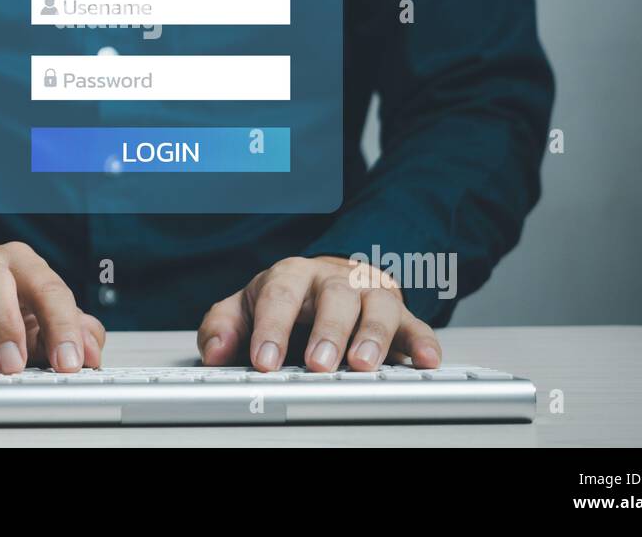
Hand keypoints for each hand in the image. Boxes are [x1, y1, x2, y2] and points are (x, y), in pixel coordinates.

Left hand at [197, 256, 441, 372]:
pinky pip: (415, 324)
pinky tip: (426, 361)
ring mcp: (368, 294)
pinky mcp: (399, 313)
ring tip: (363, 365)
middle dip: (327, 331)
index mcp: (290, 275)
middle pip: (334, 297)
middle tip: (317, 363)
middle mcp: (332, 280)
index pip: (279, 295)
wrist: (326, 279)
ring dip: (372, 336)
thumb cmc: (284, 299)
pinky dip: (422, 342)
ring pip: (377, 307)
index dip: (271, 328)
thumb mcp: (245, 308)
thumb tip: (215, 353)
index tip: (263, 361)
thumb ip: (223, 327)